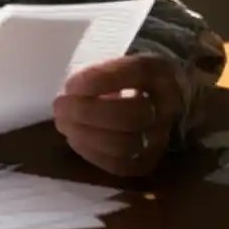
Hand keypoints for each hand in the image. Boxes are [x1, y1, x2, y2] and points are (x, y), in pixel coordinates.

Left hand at [53, 54, 182, 176]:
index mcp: (160, 71)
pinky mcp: (150, 161)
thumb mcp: (115, 63)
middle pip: (131, 115)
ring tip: (63, 123)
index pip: (137, 72)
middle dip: (87, 113)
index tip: (70, 85)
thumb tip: (71, 93)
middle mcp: (169, 105)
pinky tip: (75, 139)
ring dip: (86, 135)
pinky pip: (121, 165)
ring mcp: (162, 136)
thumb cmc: (122, 78)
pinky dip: (92, 153)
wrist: (152, 100)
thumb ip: (98, 73)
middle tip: (60, 107)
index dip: (99, 80)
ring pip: (126, 144)